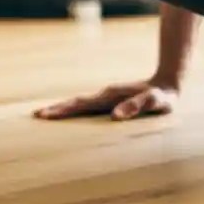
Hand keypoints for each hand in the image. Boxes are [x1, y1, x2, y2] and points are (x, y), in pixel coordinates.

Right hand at [33, 76, 178, 120]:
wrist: (168, 85)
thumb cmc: (162, 97)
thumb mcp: (154, 102)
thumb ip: (137, 107)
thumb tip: (115, 117)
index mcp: (110, 96)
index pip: (82, 104)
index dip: (64, 110)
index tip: (45, 115)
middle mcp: (105, 95)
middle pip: (76, 103)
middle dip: (56, 109)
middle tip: (35, 116)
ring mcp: (107, 98)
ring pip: (80, 104)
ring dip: (63, 110)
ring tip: (44, 116)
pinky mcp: (110, 103)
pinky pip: (88, 108)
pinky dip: (75, 112)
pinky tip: (69, 118)